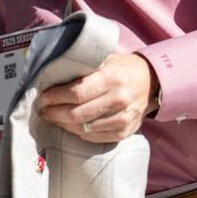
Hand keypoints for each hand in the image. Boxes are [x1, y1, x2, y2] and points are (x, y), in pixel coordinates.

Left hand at [36, 53, 158, 142]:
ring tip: (54, 119)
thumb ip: (83, 66)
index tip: (44, 97)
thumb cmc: (122, 68)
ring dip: (64, 125)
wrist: (152, 82)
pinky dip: (79, 133)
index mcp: (111, 78)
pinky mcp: (125, 132)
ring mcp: (123, 118)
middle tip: (44, 111)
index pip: (77, 92)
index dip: (56, 97)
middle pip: (78, 114)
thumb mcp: (105, 59)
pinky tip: (70, 126)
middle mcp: (118, 100)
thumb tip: (53, 73)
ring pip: (85, 128)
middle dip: (55, 114)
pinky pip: (96, 138)